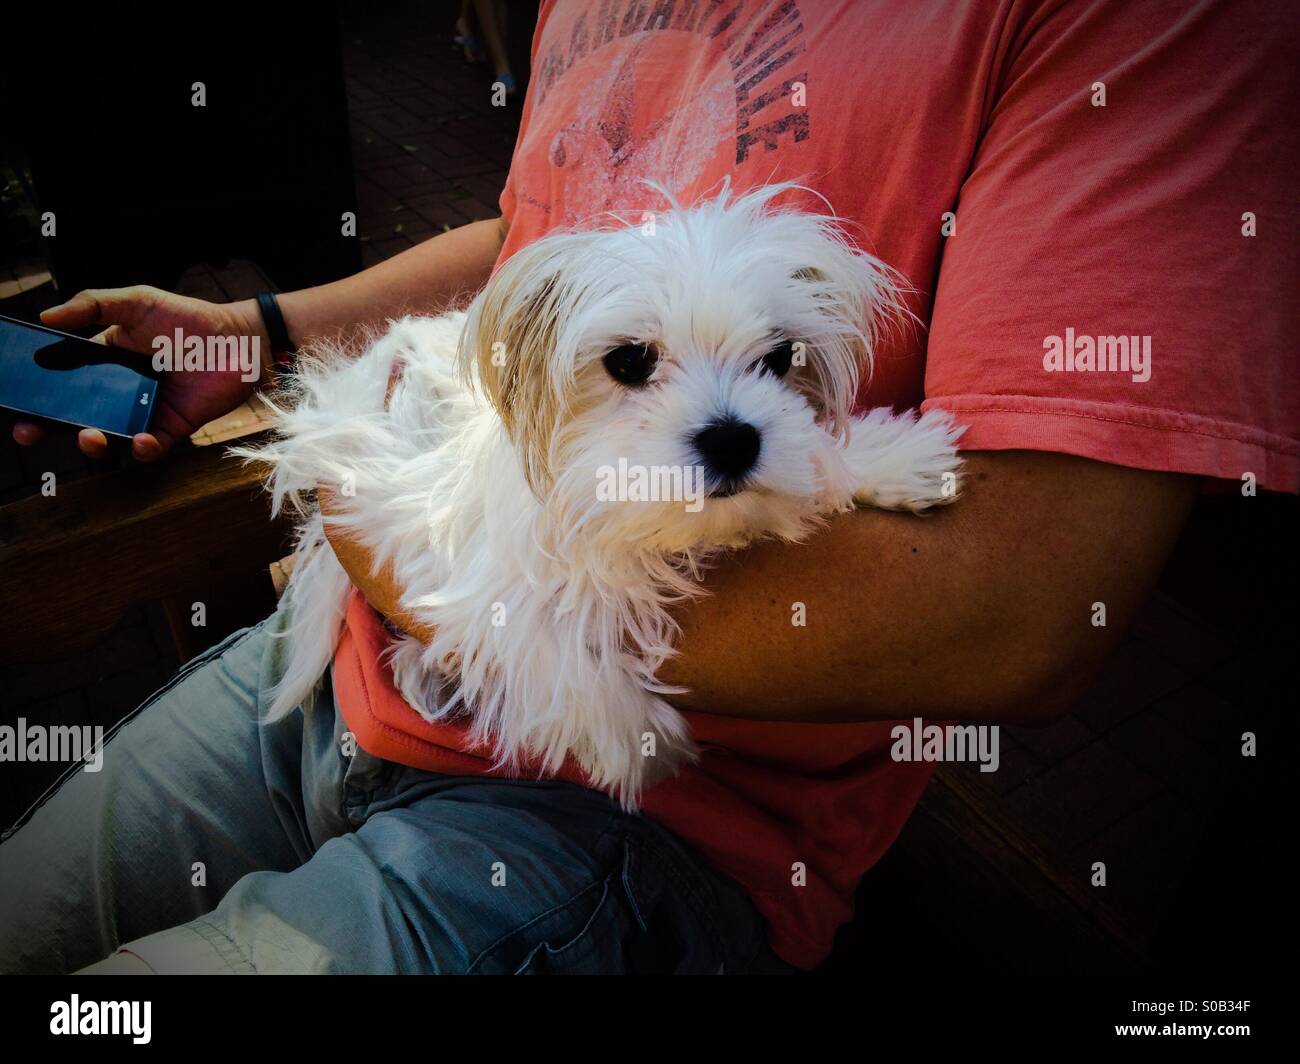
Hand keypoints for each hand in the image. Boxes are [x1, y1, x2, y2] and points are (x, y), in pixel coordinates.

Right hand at [12, 285, 270, 460]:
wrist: (237, 339)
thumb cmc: (186, 318)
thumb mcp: (134, 301)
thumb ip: (91, 305)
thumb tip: (46, 317)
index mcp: (104, 363)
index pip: (62, 382)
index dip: (37, 394)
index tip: (15, 403)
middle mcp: (120, 392)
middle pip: (76, 415)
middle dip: (48, 426)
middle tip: (29, 431)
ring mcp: (144, 411)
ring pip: (109, 437)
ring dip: (92, 443)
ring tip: (87, 436)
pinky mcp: (172, 427)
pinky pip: (150, 447)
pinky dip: (141, 448)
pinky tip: (139, 440)